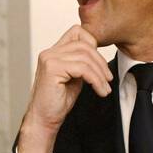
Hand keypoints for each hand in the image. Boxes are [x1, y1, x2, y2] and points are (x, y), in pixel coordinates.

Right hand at [17, 25, 113, 152]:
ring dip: (100, 73)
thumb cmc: (57, 102)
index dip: (93, 44)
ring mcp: (49, 59)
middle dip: (101, 62)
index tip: (100, 64)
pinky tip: (100, 90)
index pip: (77, 32)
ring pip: (85, 56)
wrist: (44, 120)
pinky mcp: (52, 69)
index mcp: (53, 52)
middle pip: (84, 44)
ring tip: (105, 88)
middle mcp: (49, 53)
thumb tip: (98, 55)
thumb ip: (81, 63)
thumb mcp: (74, 77)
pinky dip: (96, 80)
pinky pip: (83, 68)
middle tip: (108, 79)